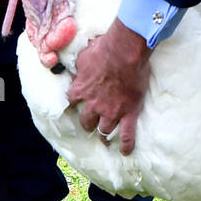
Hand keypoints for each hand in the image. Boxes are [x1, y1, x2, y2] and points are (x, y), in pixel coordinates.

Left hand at [67, 18, 150, 154]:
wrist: (125, 51)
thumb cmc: (104, 49)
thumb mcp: (84, 56)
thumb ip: (80, 67)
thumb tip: (78, 68)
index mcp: (81, 90)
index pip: (72, 101)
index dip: (75, 102)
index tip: (78, 103)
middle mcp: (93, 105)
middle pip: (86, 121)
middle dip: (88, 123)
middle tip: (91, 124)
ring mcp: (111, 111)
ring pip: (104, 131)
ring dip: (103, 135)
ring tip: (105, 139)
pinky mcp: (129, 113)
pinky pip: (127, 135)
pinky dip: (126, 145)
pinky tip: (125, 152)